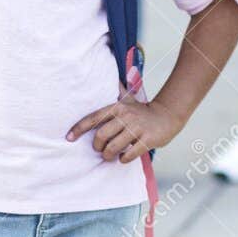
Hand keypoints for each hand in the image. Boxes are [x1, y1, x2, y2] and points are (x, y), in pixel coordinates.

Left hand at [66, 95, 181, 163]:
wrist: (168, 116)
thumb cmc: (143, 111)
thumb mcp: (129, 99)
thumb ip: (117, 91)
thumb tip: (109, 77)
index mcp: (117, 108)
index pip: (93, 118)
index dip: (79, 128)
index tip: (69, 138)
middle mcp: (125, 116)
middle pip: (101, 135)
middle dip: (97, 147)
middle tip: (100, 150)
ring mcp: (136, 128)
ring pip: (113, 147)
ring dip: (108, 155)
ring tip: (110, 156)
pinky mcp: (147, 140)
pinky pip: (129, 154)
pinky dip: (123, 159)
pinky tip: (123, 158)